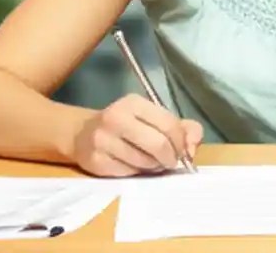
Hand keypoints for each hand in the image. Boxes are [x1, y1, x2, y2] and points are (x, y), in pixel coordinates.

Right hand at [71, 93, 202, 176]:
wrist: (83, 134)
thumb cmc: (128, 126)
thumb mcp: (155, 118)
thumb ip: (184, 128)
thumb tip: (192, 147)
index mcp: (134, 103)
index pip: (169, 124)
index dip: (181, 142)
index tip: (183, 151)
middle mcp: (116, 118)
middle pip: (158, 144)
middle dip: (170, 157)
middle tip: (170, 162)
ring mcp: (102, 140)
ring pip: (144, 162)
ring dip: (154, 167)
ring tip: (151, 162)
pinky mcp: (95, 161)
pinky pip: (128, 173)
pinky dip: (137, 173)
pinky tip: (134, 165)